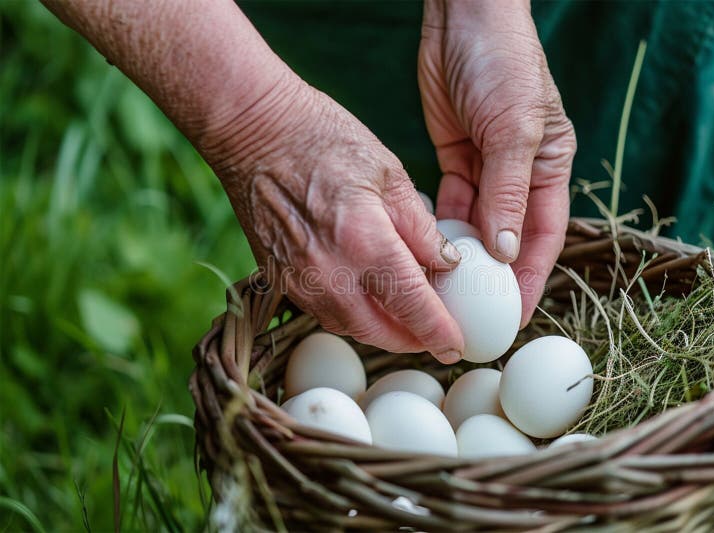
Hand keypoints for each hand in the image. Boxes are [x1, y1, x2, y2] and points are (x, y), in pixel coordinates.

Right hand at [208, 75, 465, 362]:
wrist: (252, 130)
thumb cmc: (322, 138)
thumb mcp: (388, 172)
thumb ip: (421, 227)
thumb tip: (447, 264)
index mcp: (365, 241)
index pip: (413, 306)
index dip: (439, 333)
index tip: (457, 347)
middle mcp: (329, 272)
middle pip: (379, 332)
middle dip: (412, 341)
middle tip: (435, 337)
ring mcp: (299, 279)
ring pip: (349, 327)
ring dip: (380, 331)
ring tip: (405, 322)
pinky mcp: (279, 277)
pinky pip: (322, 312)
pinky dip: (351, 315)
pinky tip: (367, 300)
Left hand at [419, 0, 576, 325]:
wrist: (462, 17)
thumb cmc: (503, 62)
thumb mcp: (514, 129)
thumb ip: (509, 192)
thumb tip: (506, 251)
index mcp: (550, 167)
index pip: (542, 237)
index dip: (530, 279)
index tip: (514, 317)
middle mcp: (520, 174)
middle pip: (508, 239)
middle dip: (493, 278)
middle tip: (473, 315)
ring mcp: (486, 168)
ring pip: (475, 226)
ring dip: (462, 257)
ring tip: (445, 292)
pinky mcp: (455, 159)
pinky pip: (449, 205)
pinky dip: (440, 227)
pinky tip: (428, 250)